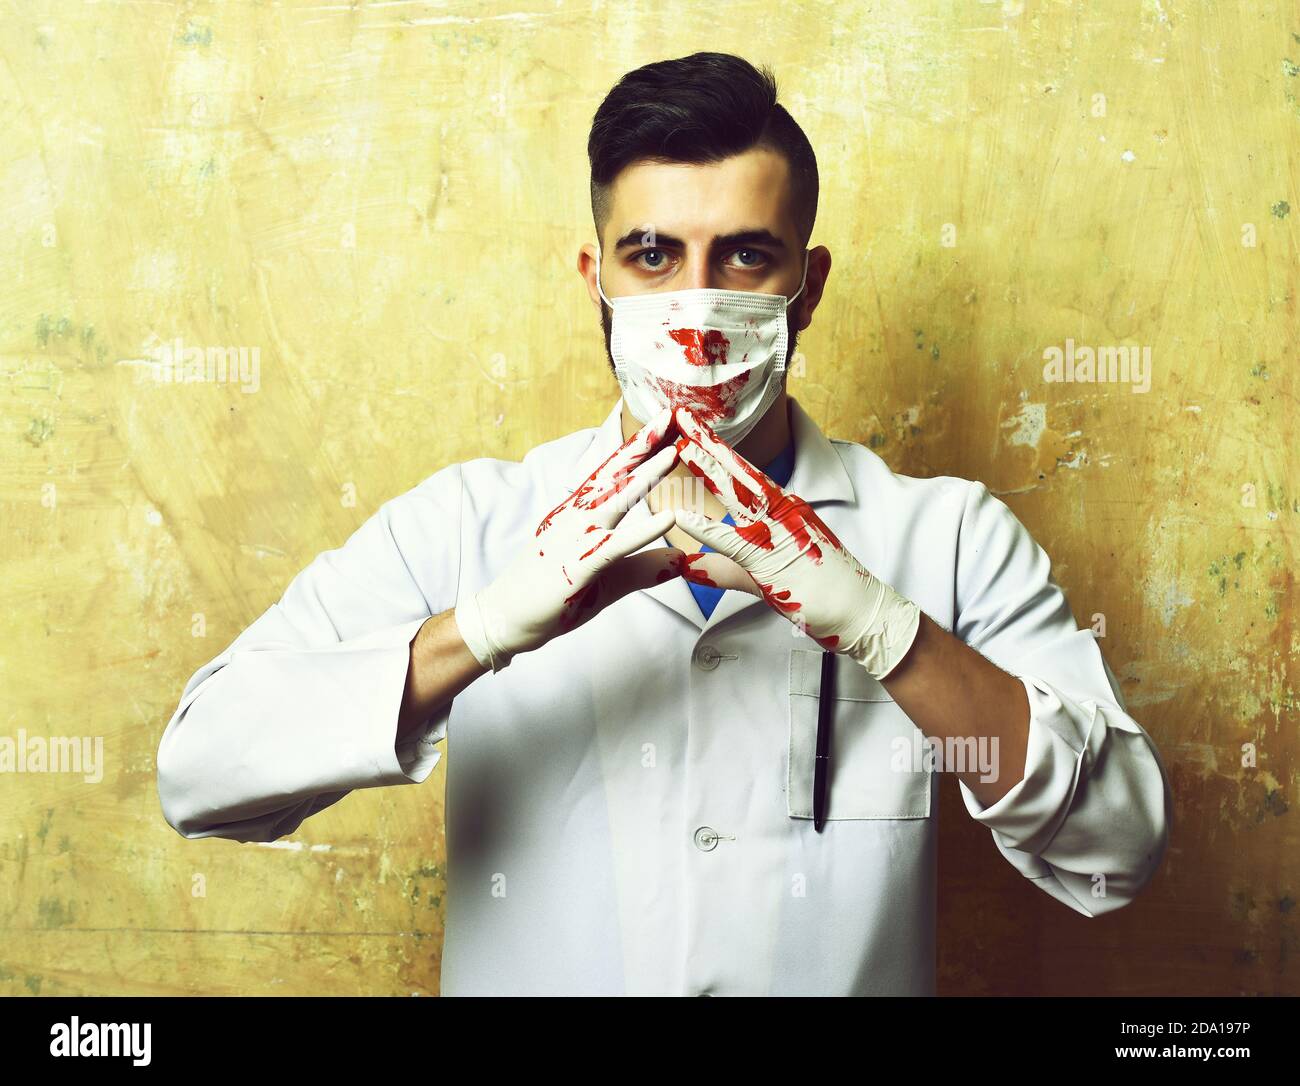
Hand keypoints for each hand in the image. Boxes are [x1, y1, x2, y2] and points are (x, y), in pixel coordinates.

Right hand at [454, 407, 686, 670]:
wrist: (503, 620)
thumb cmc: (550, 596)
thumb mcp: (607, 580)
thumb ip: (642, 567)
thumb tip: (680, 558)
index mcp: (578, 515)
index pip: (611, 475)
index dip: (636, 450)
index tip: (662, 425)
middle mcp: (576, 519)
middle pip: (613, 475)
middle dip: (642, 445)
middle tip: (670, 415)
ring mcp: (574, 540)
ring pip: (615, 502)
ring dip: (645, 477)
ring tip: (673, 453)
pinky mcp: (577, 568)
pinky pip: (616, 547)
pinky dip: (643, 531)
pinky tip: (669, 518)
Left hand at [670, 406, 921, 679]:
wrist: (859, 609)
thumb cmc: (817, 590)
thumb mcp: (759, 575)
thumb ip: (721, 568)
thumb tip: (687, 565)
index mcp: (782, 507)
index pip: (742, 473)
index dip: (716, 448)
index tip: (692, 427)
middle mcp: (782, 510)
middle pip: (737, 471)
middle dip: (707, 442)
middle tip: (680, 415)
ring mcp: (780, 532)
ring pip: (737, 494)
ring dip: (707, 470)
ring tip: (679, 446)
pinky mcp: (773, 561)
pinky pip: (734, 543)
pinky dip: (708, 529)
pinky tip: (683, 516)